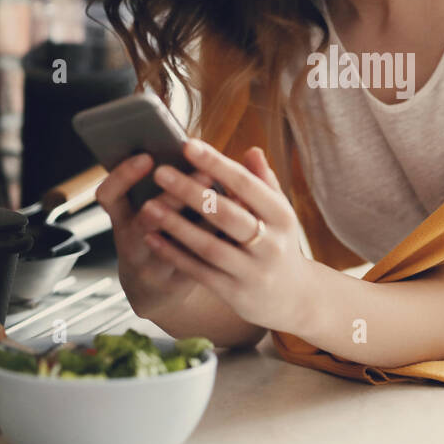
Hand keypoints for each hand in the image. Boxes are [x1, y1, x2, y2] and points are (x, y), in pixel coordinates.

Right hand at [95, 152, 221, 316]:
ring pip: (172, 244)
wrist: (157, 283)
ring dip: (203, 221)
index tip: (147, 156)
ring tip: (228, 200)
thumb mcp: (154, 204)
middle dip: (176, 195)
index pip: (109, 194)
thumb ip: (174, 175)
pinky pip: (196, 262)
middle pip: (145, 218)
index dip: (123, 175)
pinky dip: (216, 240)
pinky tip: (236, 225)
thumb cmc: (161, 229)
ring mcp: (151, 262)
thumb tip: (208, 148)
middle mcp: (131, 238)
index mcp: (123, 213)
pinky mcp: (175, 280)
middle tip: (206, 173)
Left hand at [139, 138, 313, 333]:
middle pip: (227, 215)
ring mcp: (253, 272)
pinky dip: (175, 255)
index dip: (217, 165)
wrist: (294, 298)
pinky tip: (152, 238)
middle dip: (192, 192)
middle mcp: (271, 244)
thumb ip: (264, 183)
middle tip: (161, 172)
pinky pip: (200, 272)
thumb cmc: (278, 243)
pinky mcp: (235, 294)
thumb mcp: (279, 213)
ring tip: (149, 206)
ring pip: (210, 246)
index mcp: (282, 216)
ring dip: (177, 226)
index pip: (247, 185)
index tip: (188, 145)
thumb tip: (251, 150)